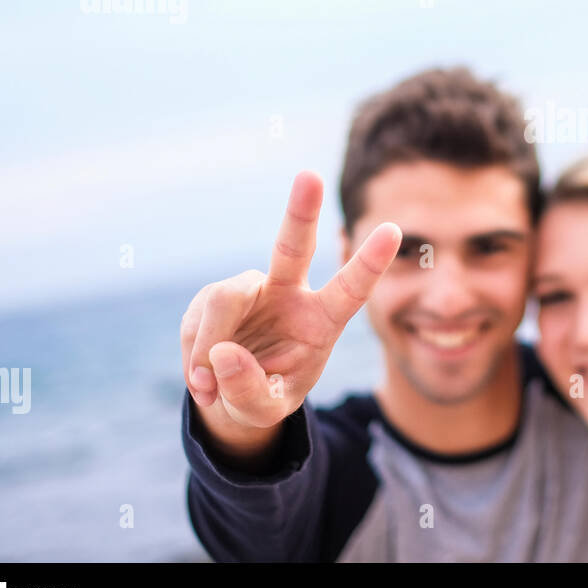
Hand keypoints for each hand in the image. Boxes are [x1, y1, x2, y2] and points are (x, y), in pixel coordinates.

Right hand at [179, 171, 400, 454]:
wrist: (229, 395)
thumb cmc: (264, 396)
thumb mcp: (265, 410)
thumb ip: (250, 391)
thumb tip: (223, 353)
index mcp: (322, 319)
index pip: (351, 289)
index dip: (370, 262)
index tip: (394, 231)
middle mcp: (289, 293)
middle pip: (293, 247)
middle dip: (300, 211)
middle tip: (309, 177)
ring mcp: (250, 290)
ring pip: (224, 300)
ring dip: (209, 346)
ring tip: (207, 386)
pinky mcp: (213, 296)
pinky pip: (197, 319)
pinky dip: (193, 355)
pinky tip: (201, 378)